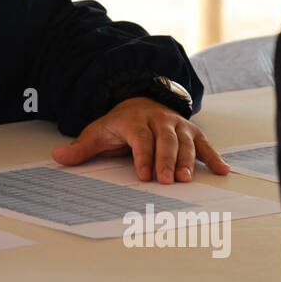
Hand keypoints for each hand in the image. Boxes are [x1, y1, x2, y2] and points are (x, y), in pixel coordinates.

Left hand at [52, 97, 229, 183]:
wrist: (139, 100)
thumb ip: (81, 148)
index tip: (144, 175)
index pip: (140, 138)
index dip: (143, 156)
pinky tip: (223, 171)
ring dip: (189, 161)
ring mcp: (177, 125)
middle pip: (166, 140)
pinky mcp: (191, 131)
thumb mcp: (97, 132)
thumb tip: (57, 156)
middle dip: (167, 160)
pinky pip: (205, 144)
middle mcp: (159, 120)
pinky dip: (214, 157)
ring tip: (188, 180)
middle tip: (168, 181)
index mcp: (134, 121)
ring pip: (185, 142)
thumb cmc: (119, 124)